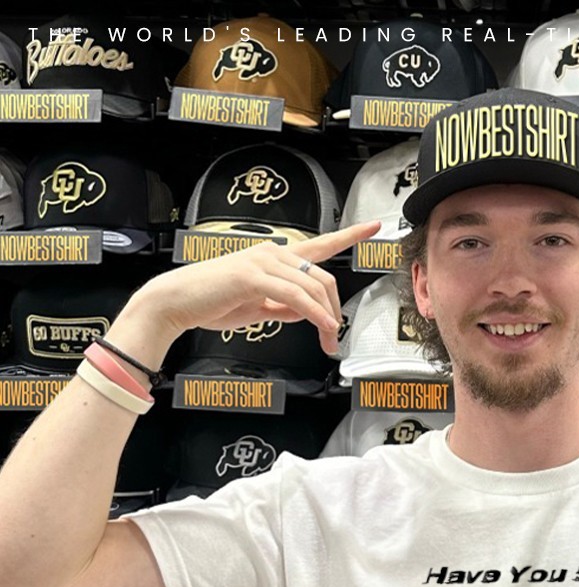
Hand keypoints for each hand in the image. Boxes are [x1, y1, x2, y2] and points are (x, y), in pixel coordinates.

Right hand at [124, 220, 381, 358]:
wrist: (178, 303)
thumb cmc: (214, 304)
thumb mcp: (258, 307)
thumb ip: (284, 306)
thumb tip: (305, 313)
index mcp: (275, 257)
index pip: (319, 244)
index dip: (349, 235)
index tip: (374, 226)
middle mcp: (272, 252)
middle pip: (322, 278)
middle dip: (335, 310)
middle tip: (334, 338)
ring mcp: (263, 261)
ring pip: (312, 288)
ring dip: (326, 319)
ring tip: (328, 342)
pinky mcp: (253, 276)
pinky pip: (296, 296)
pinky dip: (315, 314)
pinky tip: (322, 327)